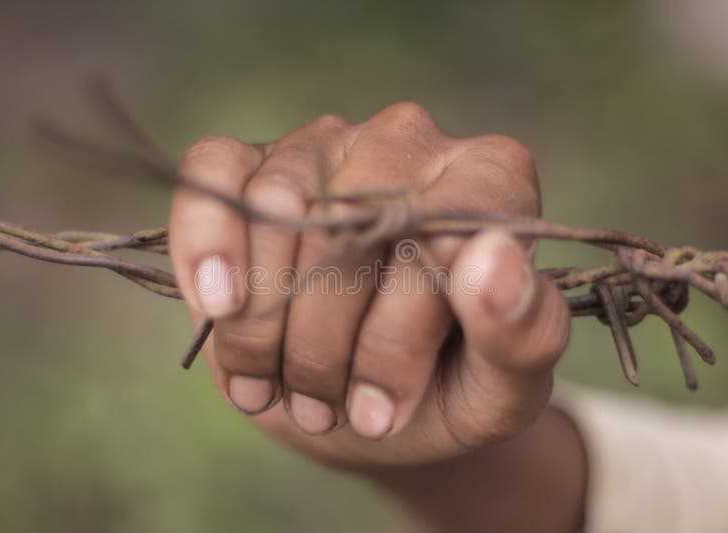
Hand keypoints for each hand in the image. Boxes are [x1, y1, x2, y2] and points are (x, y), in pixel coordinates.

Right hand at [169, 102, 570, 467]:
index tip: (381, 408)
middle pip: (350, 228)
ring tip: (274, 388)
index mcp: (489, 181)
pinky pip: (214, 172)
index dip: (400, 333)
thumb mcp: (501, 389)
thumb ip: (522, 332)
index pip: (439, 234)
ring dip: (264, 321)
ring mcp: (327, 143)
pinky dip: (205, 242)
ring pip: (277, 209)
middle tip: (326, 412)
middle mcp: (411, 142)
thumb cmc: (445, 385)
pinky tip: (218, 308)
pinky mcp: (254, 161)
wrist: (366, 396)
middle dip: (326, 345)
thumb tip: (490, 256)